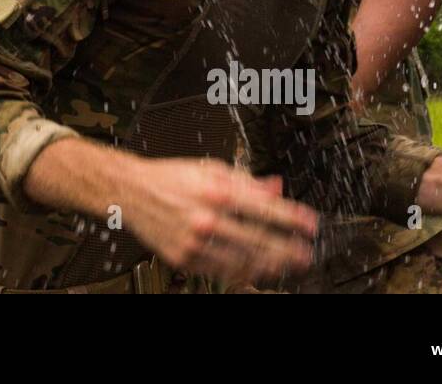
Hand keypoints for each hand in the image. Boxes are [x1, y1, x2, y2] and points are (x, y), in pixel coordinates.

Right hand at [122, 157, 317, 284]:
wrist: (131, 191)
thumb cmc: (171, 177)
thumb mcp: (211, 169)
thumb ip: (246, 181)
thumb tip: (275, 188)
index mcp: (216, 191)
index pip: (265, 208)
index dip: (292, 218)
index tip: (311, 225)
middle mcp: (207, 217)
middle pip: (258, 239)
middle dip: (287, 248)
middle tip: (305, 253)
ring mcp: (195, 241)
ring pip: (242, 259)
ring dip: (269, 264)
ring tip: (285, 264)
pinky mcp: (184, 258)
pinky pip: (220, 270)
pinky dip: (241, 271)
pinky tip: (254, 269)